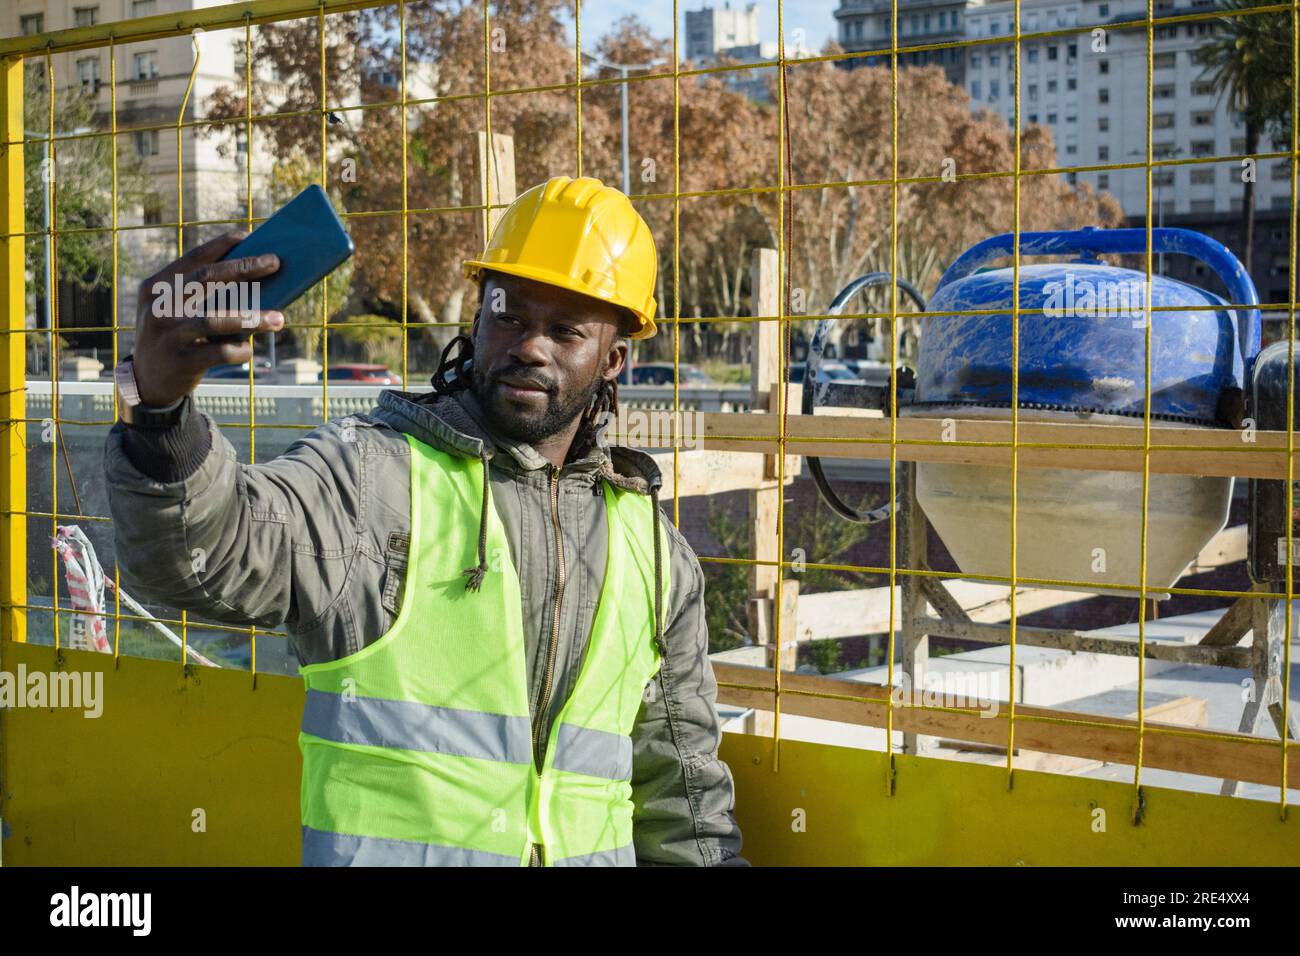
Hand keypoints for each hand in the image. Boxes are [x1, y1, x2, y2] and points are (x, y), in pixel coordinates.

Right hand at [131, 231, 282, 405]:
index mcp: (157, 287)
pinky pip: (219, 352)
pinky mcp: (180, 360)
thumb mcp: (174, 310)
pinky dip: (239, 350)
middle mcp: (158, 306)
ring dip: (252, 318)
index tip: (249, 236)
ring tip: (280, 319)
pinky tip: (249, 350)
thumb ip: (200, 295)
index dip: (222, 245)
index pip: (193, 258)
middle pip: (206, 279)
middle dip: (245, 268)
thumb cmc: (175, 337)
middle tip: (275, 262)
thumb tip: (256, 278)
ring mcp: (168, 334)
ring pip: (215, 319)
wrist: (148, 380)